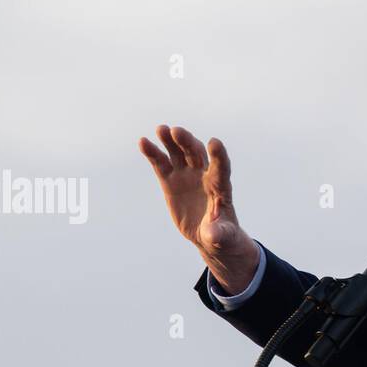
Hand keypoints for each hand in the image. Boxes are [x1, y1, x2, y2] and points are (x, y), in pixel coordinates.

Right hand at [138, 124, 259, 293]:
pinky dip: (153, 153)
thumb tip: (214, 235)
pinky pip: (161, 163)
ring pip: (178, 153)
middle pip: (196, 154)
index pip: (221, 167)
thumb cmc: (222, 234)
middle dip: (187, 142)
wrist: (207, 234)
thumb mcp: (222, 236)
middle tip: (177, 132)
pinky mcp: (171, 180)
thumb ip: (219, 233)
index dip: (219, 155)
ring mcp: (186, 175)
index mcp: (220, 186)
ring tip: (161, 129)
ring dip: (170, 140)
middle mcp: (204, 175)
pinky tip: (143, 142)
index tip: (214, 143)